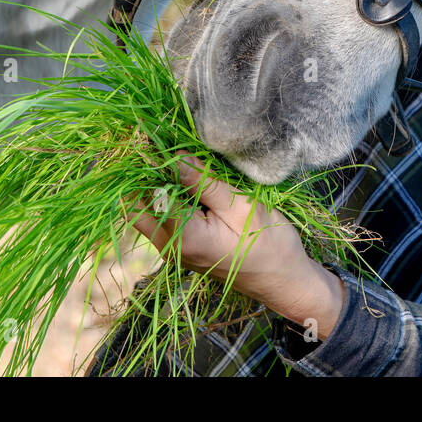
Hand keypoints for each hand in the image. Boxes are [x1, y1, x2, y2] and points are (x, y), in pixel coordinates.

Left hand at [126, 151, 343, 333]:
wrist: (281, 279)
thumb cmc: (268, 242)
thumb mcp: (242, 206)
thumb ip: (205, 183)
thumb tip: (175, 157)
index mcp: (183, 237)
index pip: (153, 192)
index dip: (157, 165)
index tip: (166, 141)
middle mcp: (170, 247)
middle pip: (140, 205)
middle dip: (152, 177)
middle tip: (175, 154)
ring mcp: (173, 250)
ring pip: (150, 212)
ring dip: (162, 188)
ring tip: (190, 169)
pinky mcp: (181, 248)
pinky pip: (164, 219)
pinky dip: (173, 200)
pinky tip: (196, 187)